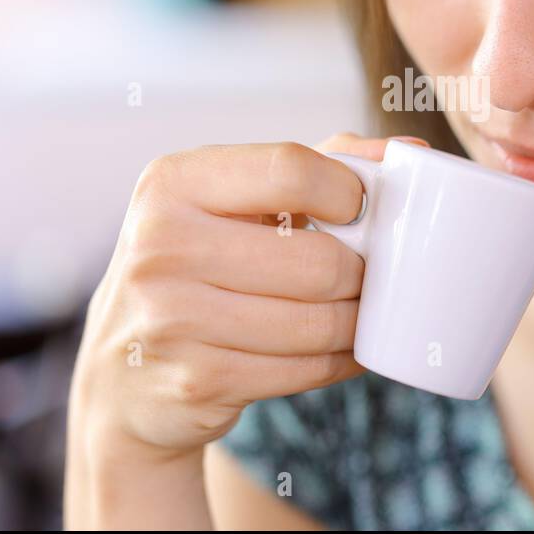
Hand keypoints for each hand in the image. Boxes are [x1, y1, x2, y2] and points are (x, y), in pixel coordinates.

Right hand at [64, 133, 427, 526]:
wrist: (124, 373)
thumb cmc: (200, 265)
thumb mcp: (234, 200)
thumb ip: (320, 164)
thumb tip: (409, 152)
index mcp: (172, 183)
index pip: (291, 168)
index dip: (347, 192)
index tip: (360, 210)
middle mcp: (161, 247)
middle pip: (318, 260)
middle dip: (360, 272)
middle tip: (364, 274)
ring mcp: (172, 319)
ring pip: (318, 322)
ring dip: (355, 322)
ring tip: (357, 312)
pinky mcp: (195, 382)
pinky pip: (305, 370)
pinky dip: (339, 362)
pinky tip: (339, 350)